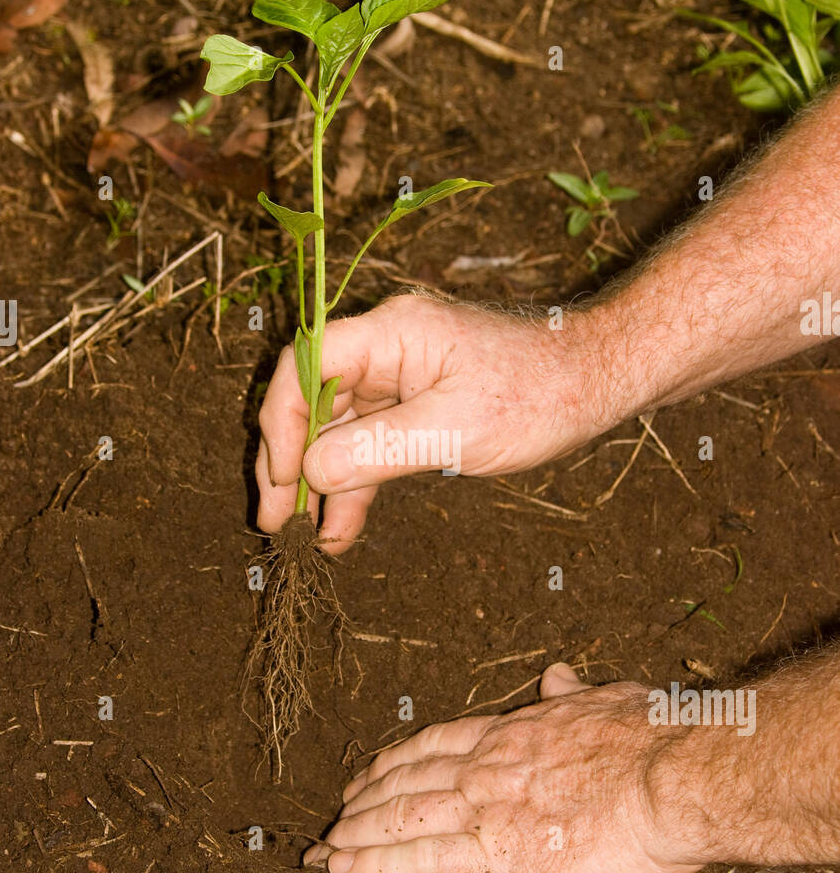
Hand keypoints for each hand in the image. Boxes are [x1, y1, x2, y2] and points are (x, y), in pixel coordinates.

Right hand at [256, 294, 607, 552]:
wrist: (597, 381)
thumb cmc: (539, 394)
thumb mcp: (455, 430)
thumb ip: (378, 450)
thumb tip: (312, 474)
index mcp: (390, 333)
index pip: (305, 366)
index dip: (283, 424)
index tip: (284, 480)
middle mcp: (386, 347)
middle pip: (311, 399)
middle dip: (292, 462)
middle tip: (275, 521)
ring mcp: (400, 376)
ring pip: (338, 428)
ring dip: (322, 483)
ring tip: (305, 539)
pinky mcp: (418, 404)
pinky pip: (370, 443)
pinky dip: (356, 483)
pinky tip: (342, 528)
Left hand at [303, 664, 706, 872]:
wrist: (677, 775)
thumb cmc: (658, 737)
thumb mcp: (609, 698)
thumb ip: (573, 694)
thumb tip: (557, 674)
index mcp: (517, 732)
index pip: (437, 743)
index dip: (397, 759)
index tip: (372, 771)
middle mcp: (489, 766)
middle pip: (407, 780)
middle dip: (366, 799)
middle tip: (336, 814)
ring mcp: (486, 809)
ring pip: (401, 819)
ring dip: (357, 833)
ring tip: (326, 846)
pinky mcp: (498, 856)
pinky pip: (420, 863)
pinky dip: (373, 866)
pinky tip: (343, 870)